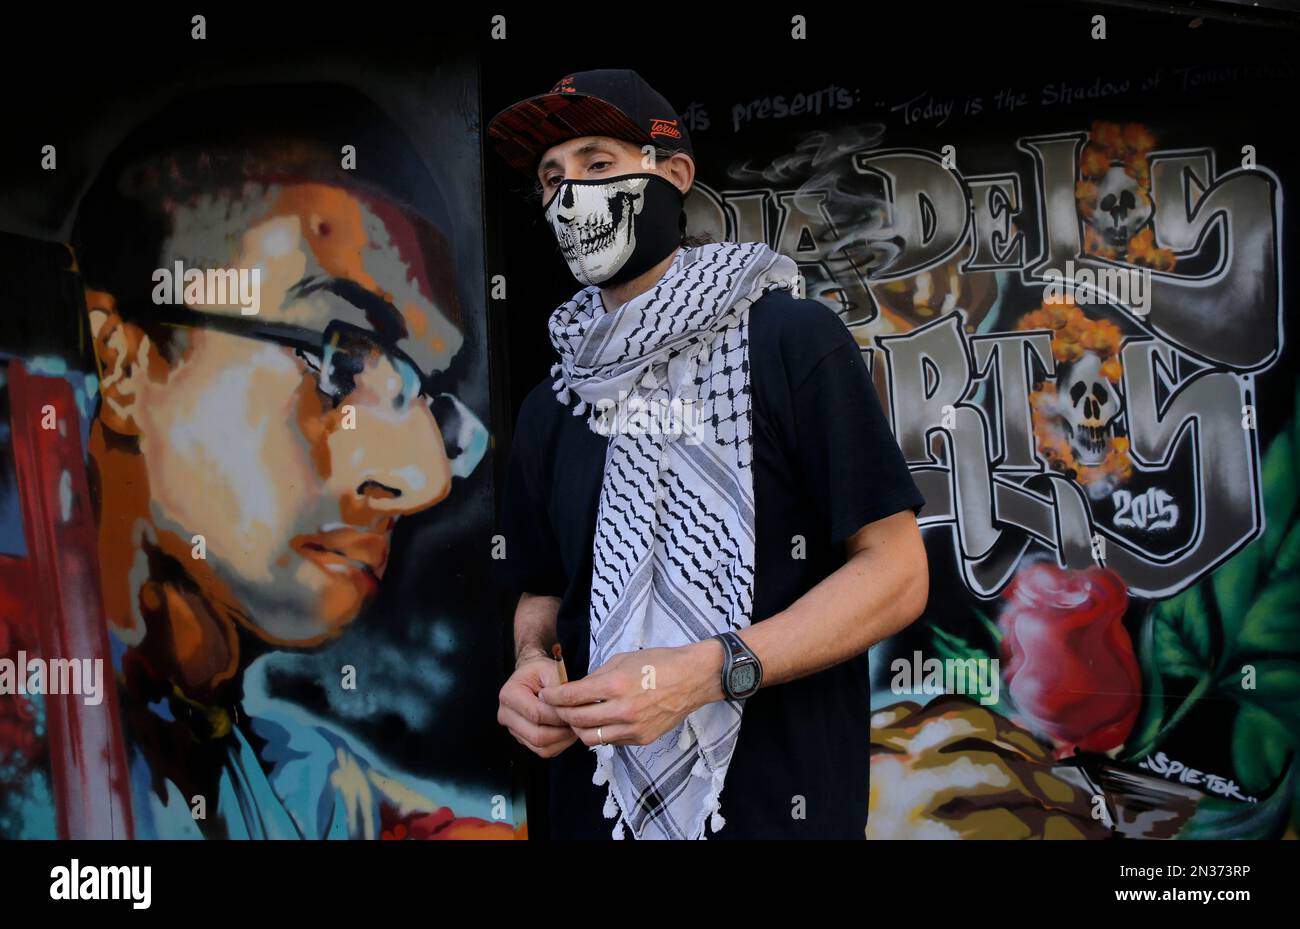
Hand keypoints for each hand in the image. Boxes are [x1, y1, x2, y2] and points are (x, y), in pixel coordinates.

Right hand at [498, 653, 577, 757]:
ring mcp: (513, 729)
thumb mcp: (550, 670)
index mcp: (509, 694)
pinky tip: (567, 732)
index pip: (536, 714)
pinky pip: (543, 751)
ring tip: (573, 726)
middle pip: (537, 735)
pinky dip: (559, 745)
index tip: (573, 710)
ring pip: (541, 747)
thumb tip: (567, 707)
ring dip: (562, 740)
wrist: (532, 677)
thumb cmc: (540, 672)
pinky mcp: (523, 739)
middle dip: (561, 731)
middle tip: (577, 721)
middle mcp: (506, 714)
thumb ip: (558, 687)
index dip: (558, 715)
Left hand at [539, 642, 722, 747]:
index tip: (545, 695)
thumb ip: (597, 676)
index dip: (554, 697)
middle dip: (560, 714)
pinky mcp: (642, 739)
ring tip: (576, 718)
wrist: (693, 678)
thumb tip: (576, 689)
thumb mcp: (622, 659)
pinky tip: (600, 721)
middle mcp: (622, 710)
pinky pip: (611, 742)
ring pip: (591, 738)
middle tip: (555, 708)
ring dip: (578, 728)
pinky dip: (600, 733)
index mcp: (616, 685)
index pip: (572, 696)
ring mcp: (633, 728)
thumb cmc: (659, 662)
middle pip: (577, 720)